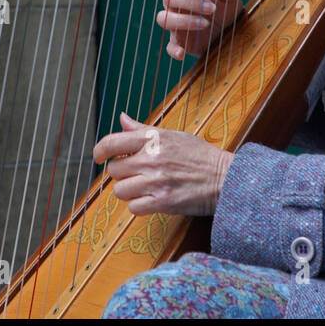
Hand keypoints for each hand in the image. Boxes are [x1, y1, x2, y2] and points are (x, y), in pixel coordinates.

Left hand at [92, 112, 234, 216]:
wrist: (225, 178)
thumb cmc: (200, 155)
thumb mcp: (173, 135)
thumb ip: (143, 129)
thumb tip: (121, 118)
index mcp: (153, 138)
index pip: (112, 142)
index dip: (100, 150)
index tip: (98, 156)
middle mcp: (152, 158)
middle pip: (114, 170)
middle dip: (122, 174)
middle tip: (137, 174)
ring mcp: (156, 181)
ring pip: (120, 191)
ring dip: (129, 191)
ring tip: (145, 187)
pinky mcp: (163, 202)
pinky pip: (133, 207)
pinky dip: (139, 206)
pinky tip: (152, 199)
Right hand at [155, 0, 243, 59]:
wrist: (231, 32)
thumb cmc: (227, 8)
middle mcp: (176, 2)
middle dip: (191, 1)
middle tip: (214, 8)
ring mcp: (175, 23)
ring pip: (164, 18)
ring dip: (183, 21)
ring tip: (205, 24)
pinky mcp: (179, 42)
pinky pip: (169, 46)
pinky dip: (173, 49)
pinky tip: (182, 53)